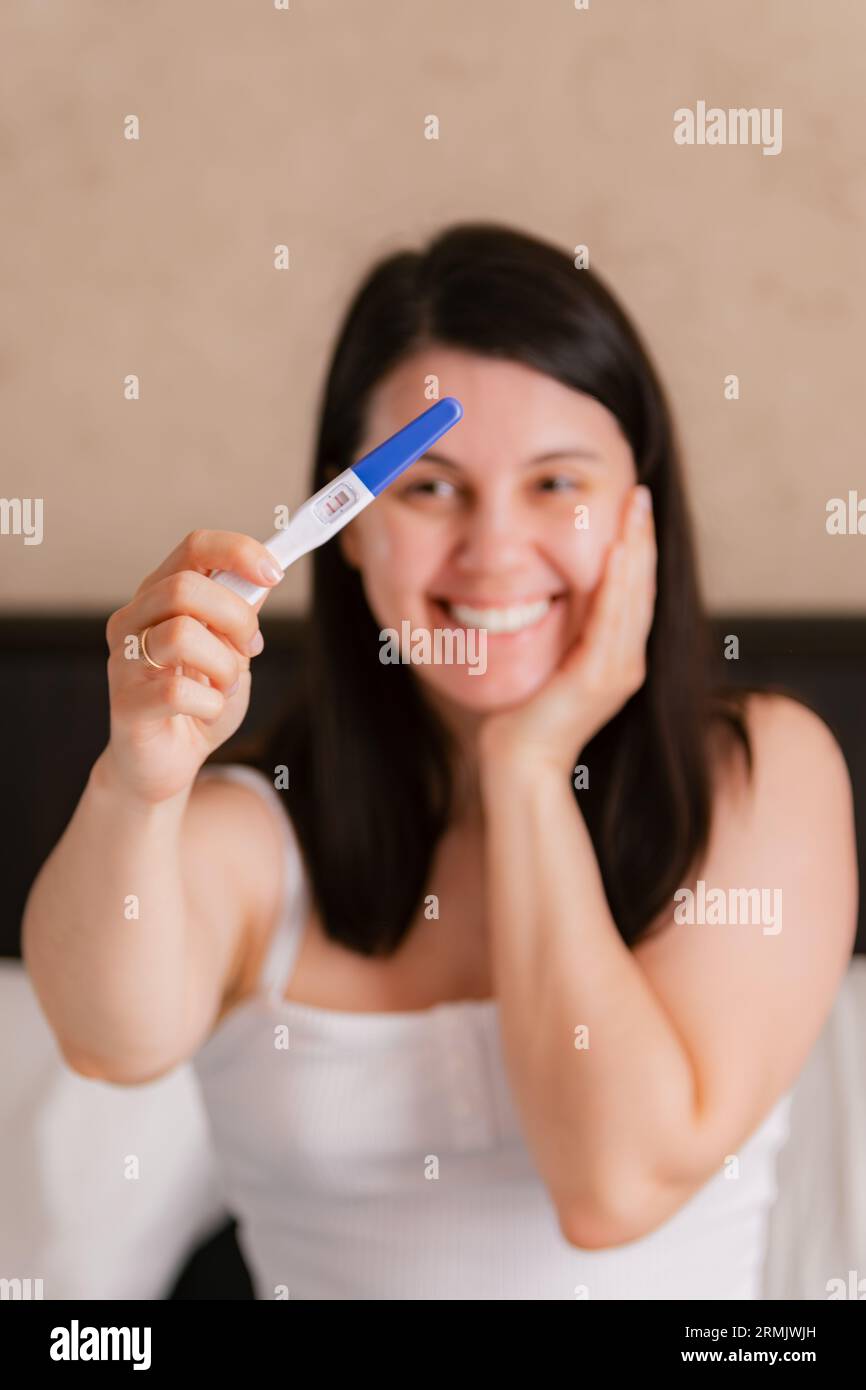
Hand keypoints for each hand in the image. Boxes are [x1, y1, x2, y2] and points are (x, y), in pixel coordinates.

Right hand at [101, 530, 282, 804]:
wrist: (164, 764)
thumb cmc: (196, 704)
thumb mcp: (231, 652)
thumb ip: (240, 615)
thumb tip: (262, 576)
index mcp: (159, 597)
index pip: (194, 548)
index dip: (238, 552)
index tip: (275, 573)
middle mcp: (134, 620)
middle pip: (186, 587)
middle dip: (236, 618)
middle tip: (248, 648)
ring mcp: (125, 661)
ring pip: (182, 635)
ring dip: (223, 665)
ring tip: (223, 685)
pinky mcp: (127, 704)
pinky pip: (178, 691)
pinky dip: (211, 704)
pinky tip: (207, 712)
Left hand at [478, 484, 656, 775]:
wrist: (520, 766)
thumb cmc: (523, 720)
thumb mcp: (548, 665)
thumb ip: (562, 635)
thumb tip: (550, 596)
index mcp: (618, 660)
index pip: (633, 594)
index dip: (636, 550)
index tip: (631, 509)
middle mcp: (626, 664)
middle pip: (641, 588)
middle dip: (642, 538)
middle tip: (639, 493)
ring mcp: (617, 671)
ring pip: (634, 597)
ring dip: (635, 548)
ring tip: (634, 509)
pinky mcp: (599, 677)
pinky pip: (612, 620)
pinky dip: (617, 584)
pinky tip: (617, 552)